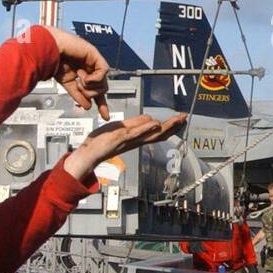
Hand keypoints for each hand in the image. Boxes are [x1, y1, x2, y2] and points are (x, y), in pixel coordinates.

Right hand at [42, 26, 111, 118]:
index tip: (105, 117)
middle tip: (79, 87)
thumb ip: (78, 95)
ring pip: (104, 83)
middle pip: (102, 90)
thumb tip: (88, 106)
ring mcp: (94, 62)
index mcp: (84, 76)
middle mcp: (91, 69)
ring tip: (79, 79)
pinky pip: (103, 72)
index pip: (97, 92)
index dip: (102, 105)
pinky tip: (83, 76)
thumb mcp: (67, 84)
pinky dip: (94, 78)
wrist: (49, 49)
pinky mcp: (95, 55)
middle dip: (92, 94)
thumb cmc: (54, 62)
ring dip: (90, 86)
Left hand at [63, 113, 187, 183]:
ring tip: (177, 120)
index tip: (181, 119)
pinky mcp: (120, 138)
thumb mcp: (121, 129)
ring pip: (151, 133)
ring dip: (165, 126)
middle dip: (173, 126)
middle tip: (185, 118)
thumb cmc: (102, 142)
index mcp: (136, 138)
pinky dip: (146, 128)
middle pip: (159, 134)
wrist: (88, 154)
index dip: (170, 126)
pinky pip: (136, 133)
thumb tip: (151, 119)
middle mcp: (135, 141)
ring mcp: (129, 140)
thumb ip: (135, 124)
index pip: (157, 132)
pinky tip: (155, 124)